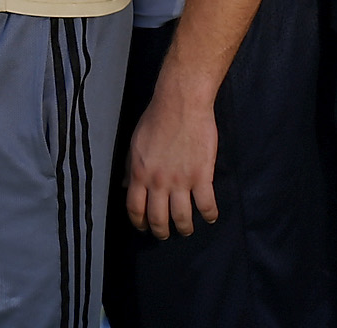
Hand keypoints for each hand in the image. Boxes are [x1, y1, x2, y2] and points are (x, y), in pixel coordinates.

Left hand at [124, 59, 220, 237]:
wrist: (181, 102)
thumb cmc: (156, 118)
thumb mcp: (135, 142)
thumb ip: (129, 166)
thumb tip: (125, 186)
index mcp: (139, 173)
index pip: (135, 208)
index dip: (139, 222)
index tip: (144, 227)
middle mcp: (158, 182)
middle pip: (158, 219)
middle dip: (161, 232)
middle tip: (166, 234)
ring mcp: (181, 180)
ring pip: (182, 218)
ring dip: (184, 228)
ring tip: (187, 229)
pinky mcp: (202, 176)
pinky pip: (207, 205)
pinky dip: (210, 215)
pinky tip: (210, 216)